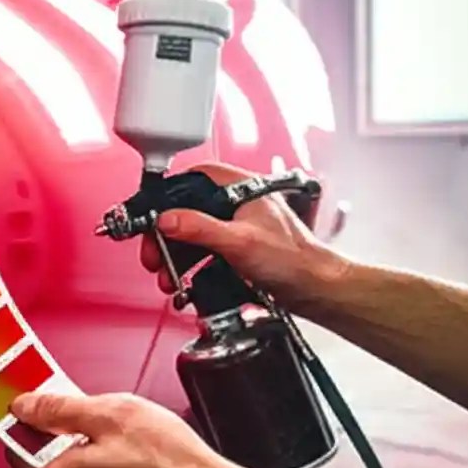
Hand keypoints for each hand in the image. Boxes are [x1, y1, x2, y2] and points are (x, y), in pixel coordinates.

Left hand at [7, 392, 328, 467]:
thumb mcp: (113, 414)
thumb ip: (60, 407)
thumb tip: (26, 404)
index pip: (16, 446)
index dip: (28, 419)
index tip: (37, 403)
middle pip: (46, 465)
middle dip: (65, 439)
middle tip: (97, 419)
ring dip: (89, 461)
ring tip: (128, 446)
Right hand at [139, 162, 351, 316]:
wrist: (317, 290)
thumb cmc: (294, 261)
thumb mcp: (239, 242)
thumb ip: (199, 228)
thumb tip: (166, 219)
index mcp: (241, 188)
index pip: (195, 177)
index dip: (168, 193)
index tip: (150, 213)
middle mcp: (238, 204)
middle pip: (188, 209)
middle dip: (166, 234)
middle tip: (153, 252)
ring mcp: (238, 227)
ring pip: (194, 234)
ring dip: (176, 256)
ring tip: (167, 275)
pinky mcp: (239, 249)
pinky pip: (205, 253)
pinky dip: (191, 267)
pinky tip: (185, 283)